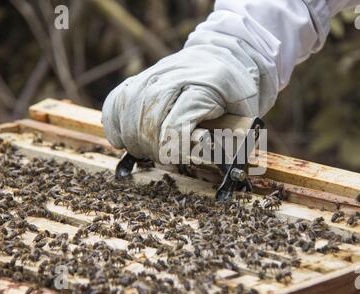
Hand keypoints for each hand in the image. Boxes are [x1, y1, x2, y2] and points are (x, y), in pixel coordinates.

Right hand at [102, 43, 260, 161]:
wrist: (225, 58)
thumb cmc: (236, 94)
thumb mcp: (245, 117)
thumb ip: (229, 142)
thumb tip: (210, 168)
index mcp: (209, 85)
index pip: (176, 124)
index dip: (172, 150)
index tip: (176, 160)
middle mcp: (178, 75)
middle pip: (149, 118)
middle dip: (152, 147)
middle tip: (162, 159)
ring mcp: (157, 73)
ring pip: (130, 108)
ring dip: (133, 138)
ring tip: (144, 151)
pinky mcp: (143, 76)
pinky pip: (118, 98)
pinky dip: (114, 121)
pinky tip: (120, 139)